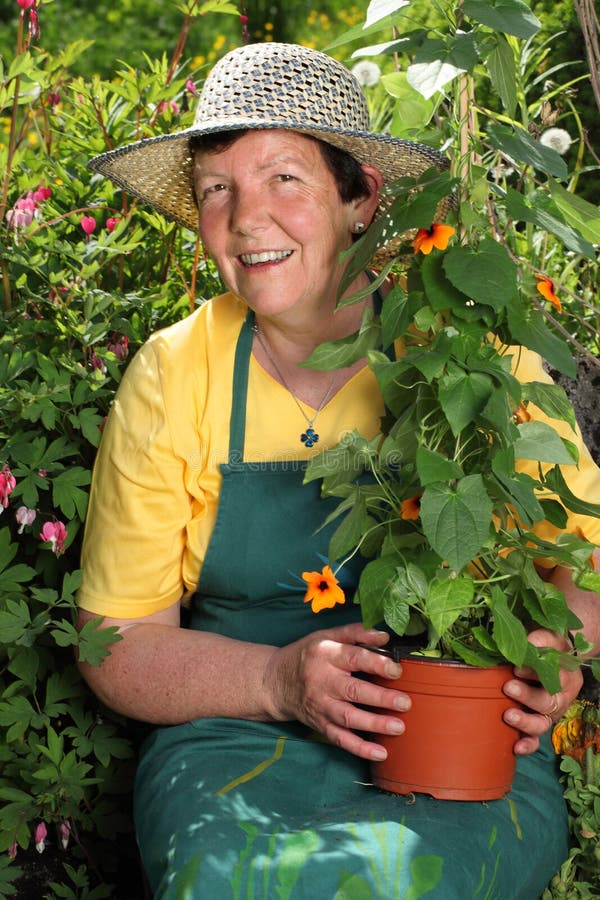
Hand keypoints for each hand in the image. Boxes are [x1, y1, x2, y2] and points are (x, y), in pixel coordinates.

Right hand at [263, 623, 410, 761]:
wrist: (275, 682)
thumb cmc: (307, 655)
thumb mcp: (326, 636)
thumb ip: (356, 633)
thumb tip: (385, 635)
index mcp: (325, 655)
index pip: (353, 658)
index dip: (376, 664)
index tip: (397, 671)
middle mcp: (322, 681)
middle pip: (353, 691)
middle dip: (380, 698)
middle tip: (405, 702)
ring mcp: (321, 706)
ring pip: (348, 718)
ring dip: (374, 725)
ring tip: (398, 727)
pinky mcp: (320, 724)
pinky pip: (340, 739)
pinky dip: (360, 748)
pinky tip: (380, 753)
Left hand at [501, 629, 581, 755]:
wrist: (554, 659)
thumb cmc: (550, 648)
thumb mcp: (551, 638)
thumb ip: (543, 639)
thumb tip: (530, 642)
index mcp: (566, 676)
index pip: (555, 676)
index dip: (536, 674)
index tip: (517, 667)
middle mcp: (559, 698)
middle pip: (548, 702)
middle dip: (528, 696)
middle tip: (508, 686)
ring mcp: (548, 713)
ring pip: (541, 723)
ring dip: (525, 721)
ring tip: (508, 715)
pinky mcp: (537, 723)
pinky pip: (535, 739)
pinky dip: (527, 745)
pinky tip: (516, 747)